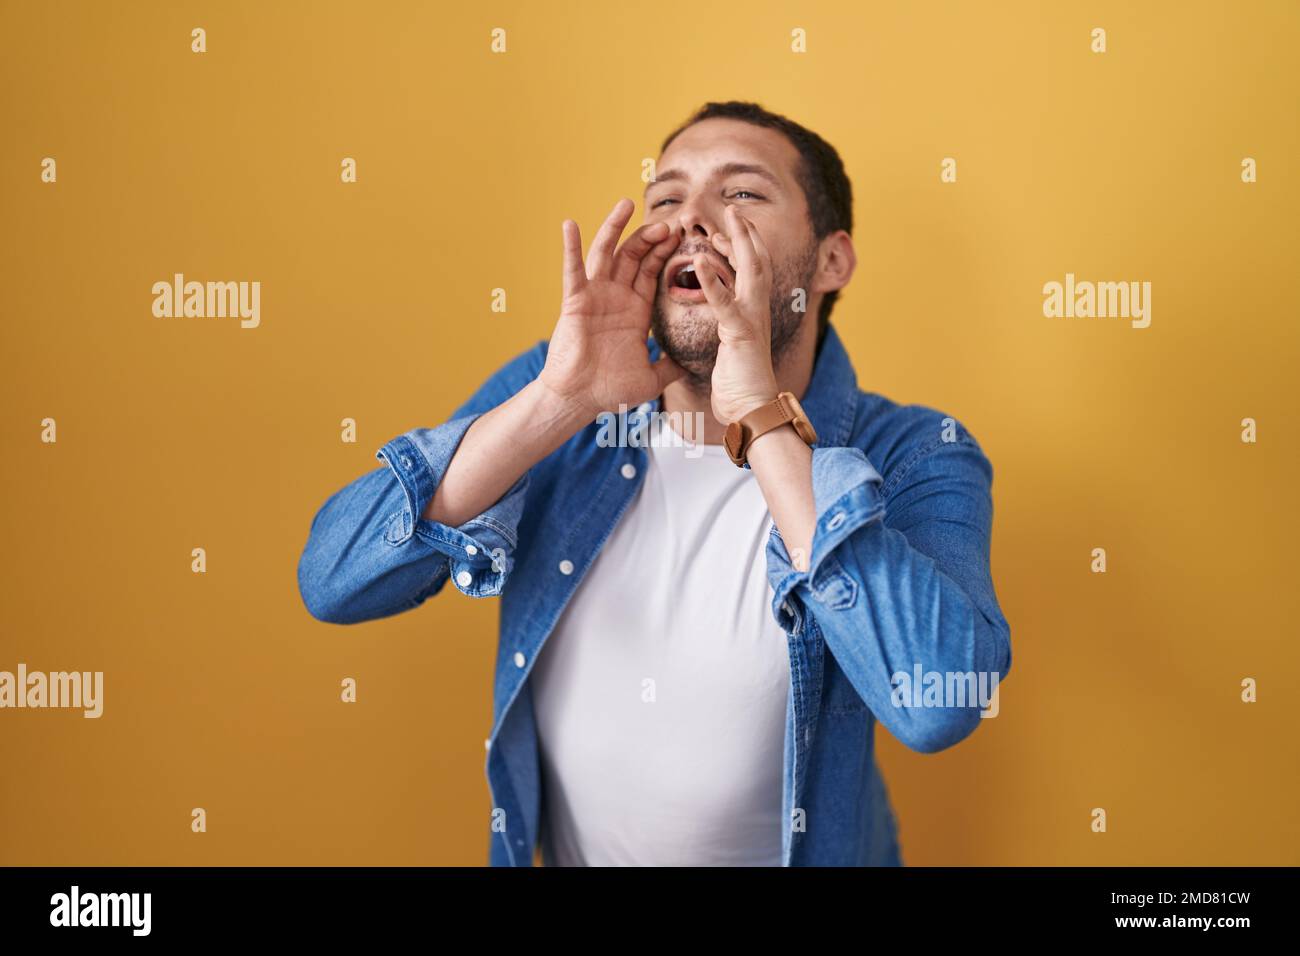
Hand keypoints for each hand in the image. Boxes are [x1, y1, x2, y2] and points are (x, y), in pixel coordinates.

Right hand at [538, 198, 684, 418]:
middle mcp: (615, 297)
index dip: (665, 252)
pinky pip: (573, 271)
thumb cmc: (610, 390)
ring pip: (607, 254)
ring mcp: (594, 296)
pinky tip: (571, 225)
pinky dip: (571, 247)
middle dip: (650, 237)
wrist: (580, 400)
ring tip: (626, 204)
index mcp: (635, 311)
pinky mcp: (575, 301)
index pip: (652, 272)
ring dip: (615, 229)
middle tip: (669, 221)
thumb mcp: (651, 377)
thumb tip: (691, 366)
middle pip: (634, 256)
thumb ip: (670, 367)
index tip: (680, 234)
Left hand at [694, 205, 779, 424]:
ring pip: (751, 270)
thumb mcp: (733, 350)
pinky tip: (699, 260)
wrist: (752, 411)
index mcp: (752, 313)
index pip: (751, 271)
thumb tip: (726, 329)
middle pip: (757, 260)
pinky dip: (712, 280)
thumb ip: (730, 332)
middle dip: (745, 233)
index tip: (725, 231)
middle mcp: (757, 310)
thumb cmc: (740, 386)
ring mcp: (752, 319)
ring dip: (738, 242)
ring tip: (725, 218)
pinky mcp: (741, 333)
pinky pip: (725, 302)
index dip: (742, 247)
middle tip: (731, 209)